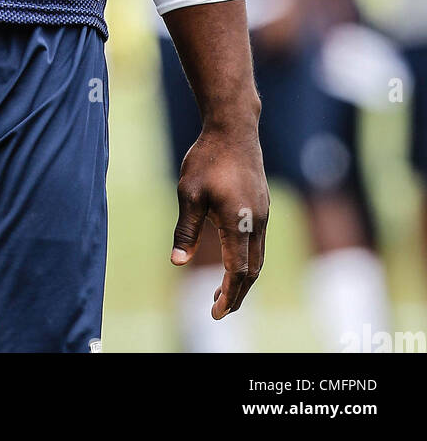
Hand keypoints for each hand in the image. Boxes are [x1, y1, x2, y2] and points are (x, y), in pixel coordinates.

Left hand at [171, 120, 268, 318]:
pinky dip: (247, 258)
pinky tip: (232, 257)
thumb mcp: (189, 193)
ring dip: (243, 277)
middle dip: (237, 294)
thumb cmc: (207, 158)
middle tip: (219, 310)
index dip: (228, 295)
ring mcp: (262, 213)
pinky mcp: (262, 204)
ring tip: (222, 290)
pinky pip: (258, 241)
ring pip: (258, 257)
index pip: (238, 271)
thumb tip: (177, 261)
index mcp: (239, 223)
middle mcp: (256, 222)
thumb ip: (186, 229)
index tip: (216, 313)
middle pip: (252, 270)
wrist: (233, 128)